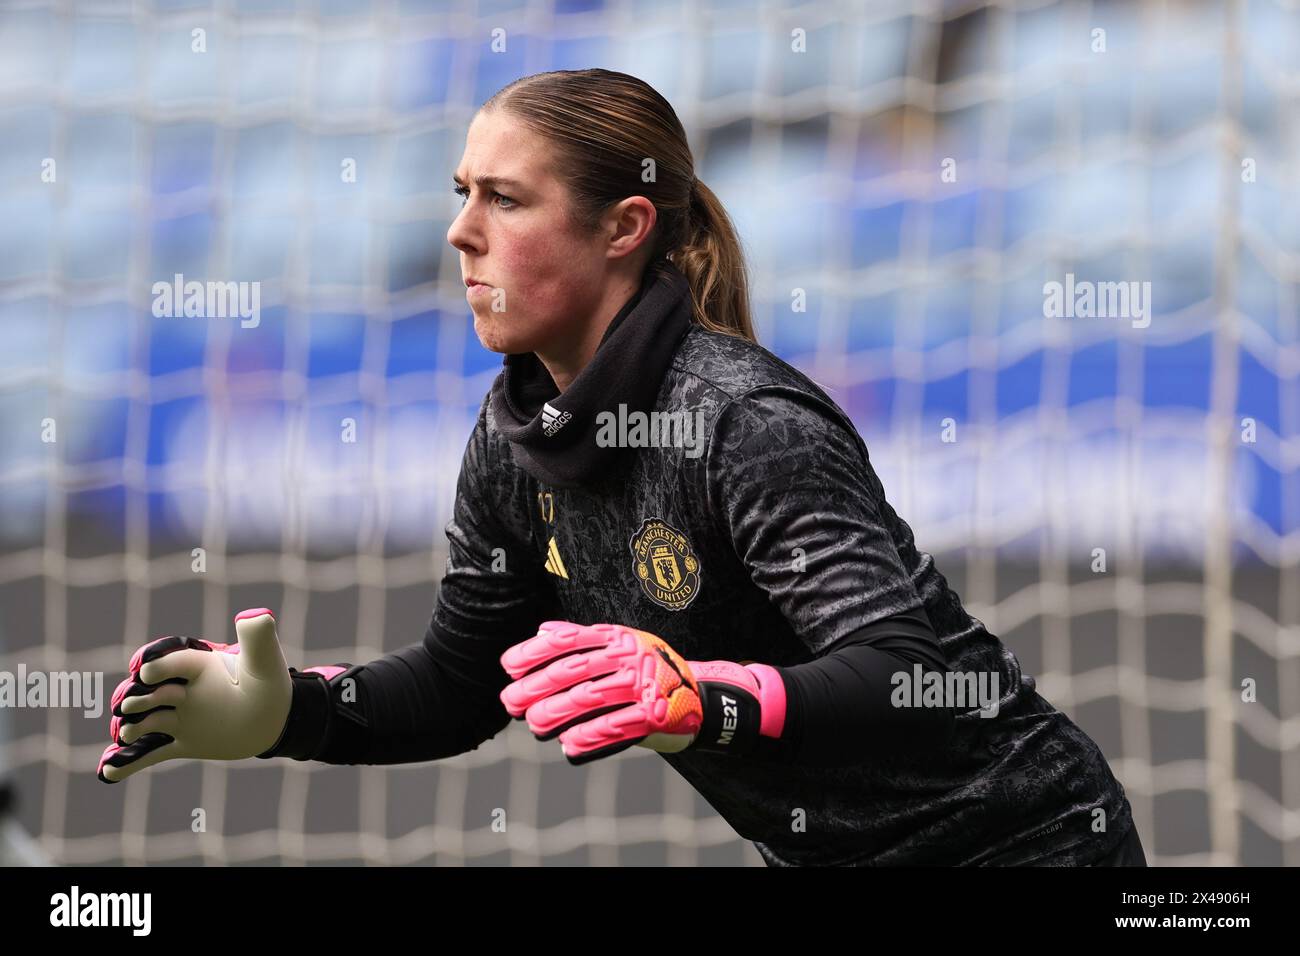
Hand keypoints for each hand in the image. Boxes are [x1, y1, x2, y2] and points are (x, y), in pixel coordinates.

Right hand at [97, 608, 292, 782]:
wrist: (273, 718)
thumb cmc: (267, 682)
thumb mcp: (265, 660)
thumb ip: (257, 638)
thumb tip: (256, 615)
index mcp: (198, 665)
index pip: (175, 661)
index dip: (160, 665)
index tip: (145, 670)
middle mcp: (181, 689)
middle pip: (150, 691)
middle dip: (137, 697)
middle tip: (128, 706)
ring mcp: (178, 716)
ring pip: (146, 722)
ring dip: (131, 728)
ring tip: (126, 735)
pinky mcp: (181, 741)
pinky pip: (152, 752)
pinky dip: (129, 761)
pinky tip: (107, 771)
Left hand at [499, 621, 786, 764]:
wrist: (703, 697)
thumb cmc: (650, 672)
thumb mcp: (621, 645)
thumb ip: (583, 639)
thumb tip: (542, 631)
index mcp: (618, 636)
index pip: (570, 640)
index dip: (535, 651)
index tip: (508, 666)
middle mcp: (630, 656)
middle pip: (575, 669)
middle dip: (537, 687)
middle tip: (511, 702)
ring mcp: (643, 685)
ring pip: (591, 698)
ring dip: (557, 713)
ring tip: (533, 725)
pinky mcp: (655, 714)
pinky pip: (616, 727)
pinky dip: (590, 738)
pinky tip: (568, 746)